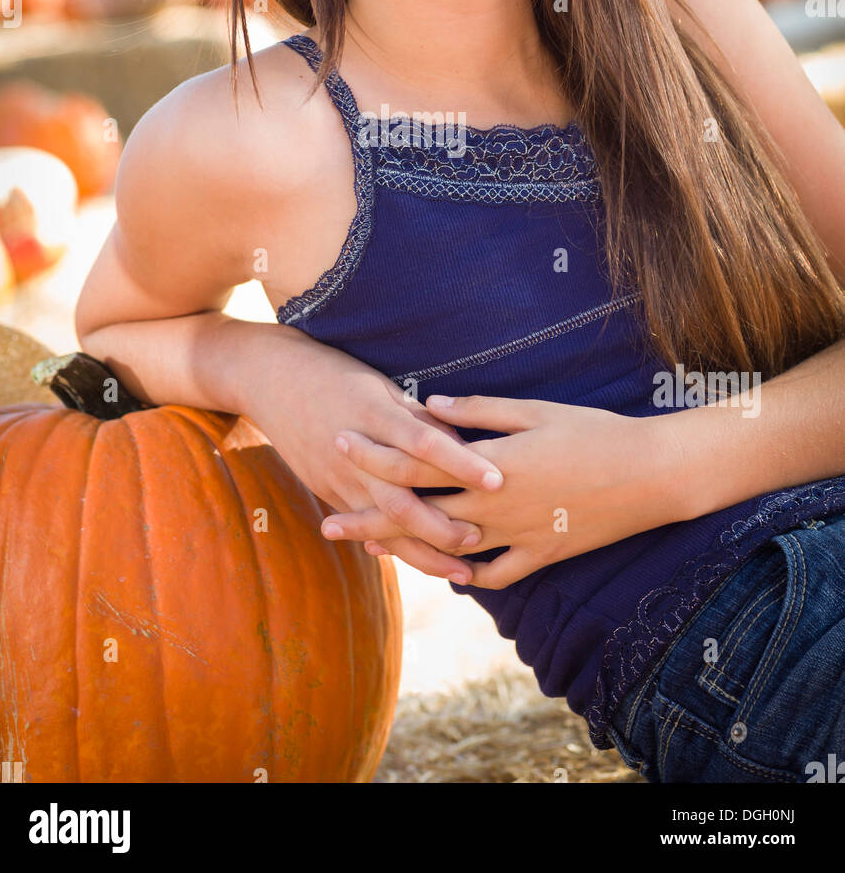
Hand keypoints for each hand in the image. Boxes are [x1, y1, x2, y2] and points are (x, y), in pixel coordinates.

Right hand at [236, 332, 503, 581]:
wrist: (273, 380)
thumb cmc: (337, 374)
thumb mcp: (381, 386)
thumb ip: (420, 418)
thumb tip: (467, 443)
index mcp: (376, 416)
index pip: (424, 443)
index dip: (460, 462)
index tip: (497, 478)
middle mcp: (357, 454)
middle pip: (402, 499)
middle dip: (443, 526)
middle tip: (482, 540)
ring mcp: (339, 478)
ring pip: (385, 526)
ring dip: (424, 552)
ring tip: (463, 571)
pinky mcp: (330, 493)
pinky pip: (366, 526)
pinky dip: (396, 547)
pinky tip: (425, 564)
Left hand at [321, 392, 678, 587]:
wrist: (651, 474)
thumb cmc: (592, 430)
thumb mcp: (533, 410)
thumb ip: (478, 411)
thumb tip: (428, 405)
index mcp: (490, 463)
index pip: (417, 463)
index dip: (374, 456)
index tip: (339, 446)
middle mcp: (495, 506)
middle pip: (419, 513)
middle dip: (370, 517)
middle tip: (329, 524)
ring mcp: (518, 536)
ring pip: (449, 549)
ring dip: (408, 549)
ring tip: (372, 549)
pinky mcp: (543, 555)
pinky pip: (496, 574)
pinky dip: (468, 574)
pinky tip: (446, 573)